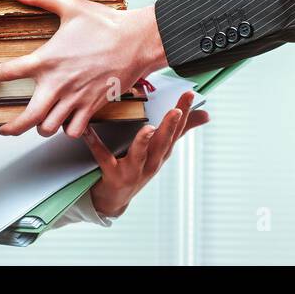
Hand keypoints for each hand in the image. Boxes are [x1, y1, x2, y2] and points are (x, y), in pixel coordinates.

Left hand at [0, 0, 169, 137]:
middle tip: (4, 128)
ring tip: (38, 122)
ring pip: (49, 128)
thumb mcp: (70, 5)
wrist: (136, 41)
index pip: (9, 73)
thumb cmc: (106, 25)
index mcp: (47, 60)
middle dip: (11, 128)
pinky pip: (75, 130)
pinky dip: (68, 130)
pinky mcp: (92, 106)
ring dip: (41, 127)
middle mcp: (58, 84)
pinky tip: (66, 121)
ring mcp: (76, 98)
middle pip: (27, 118)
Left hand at [84, 91, 208, 218]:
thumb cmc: (140, 168)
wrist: (115, 199)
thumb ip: (181, 131)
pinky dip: (95, 143)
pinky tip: (88, 130)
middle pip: (163, 143)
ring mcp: (133, 171)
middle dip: (170, 127)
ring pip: (140, 154)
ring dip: (144, 141)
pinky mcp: (113, 175)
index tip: (189, 94)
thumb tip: (206, 115)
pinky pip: (104, 157)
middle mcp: (151, 163)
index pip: (177, 131)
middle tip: (176, 110)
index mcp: (162, 153)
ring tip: (148, 128)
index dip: (184, 113)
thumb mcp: (162, 151)